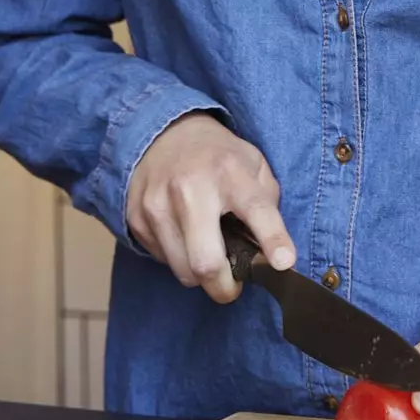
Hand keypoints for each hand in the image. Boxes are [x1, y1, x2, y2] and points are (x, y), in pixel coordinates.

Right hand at [126, 114, 294, 302]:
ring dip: (200, 274)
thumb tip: (271, 251)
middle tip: (232, 286)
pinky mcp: (136, 218)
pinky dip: (178, 258)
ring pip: (183, 270)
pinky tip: (184, 235)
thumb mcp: (253, 164)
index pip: (255, 209)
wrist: (162, 132)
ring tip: (208, 251)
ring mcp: (158, 204)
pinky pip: (163, 260)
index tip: (284, 264)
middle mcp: (191, 189)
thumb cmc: (217, 156)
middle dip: (224, 287)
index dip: (272, 239)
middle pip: (206, 261)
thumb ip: (266, 202)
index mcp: (230, 172)